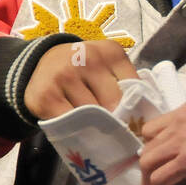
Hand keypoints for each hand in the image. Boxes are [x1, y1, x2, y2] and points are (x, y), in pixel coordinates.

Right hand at [23, 40, 137, 119]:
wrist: (43, 61)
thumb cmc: (85, 68)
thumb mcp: (109, 66)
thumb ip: (126, 84)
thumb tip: (142, 117)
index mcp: (110, 52)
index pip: (133, 87)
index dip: (136, 108)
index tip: (135, 121)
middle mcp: (87, 59)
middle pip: (113, 103)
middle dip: (117, 120)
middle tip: (118, 132)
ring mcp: (64, 76)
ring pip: (92, 115)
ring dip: (96, 127)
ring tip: (97, 129)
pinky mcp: (46, 96)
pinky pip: (69, 122)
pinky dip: (75, 130)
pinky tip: (77, 127)